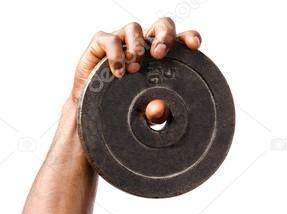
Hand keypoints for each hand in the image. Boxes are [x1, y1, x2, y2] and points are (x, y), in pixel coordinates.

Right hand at [70, 18, 201, 106]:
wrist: (92, 110)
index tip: (194, 46)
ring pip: (134, 27)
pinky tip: (118, 72)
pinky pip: (109, 39)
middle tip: (160, 55)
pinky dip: (115, 54)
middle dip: (164, 35)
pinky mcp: (100, 44)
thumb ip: (156, 114)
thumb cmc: (124, 106)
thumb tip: (159, 109)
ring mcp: (122, 42)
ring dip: (137, 46)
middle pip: (161, 25)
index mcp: (161, 56)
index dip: (189, 37)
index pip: (180, 39)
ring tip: (135, 68)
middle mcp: (143, 44)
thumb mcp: (145, 115)